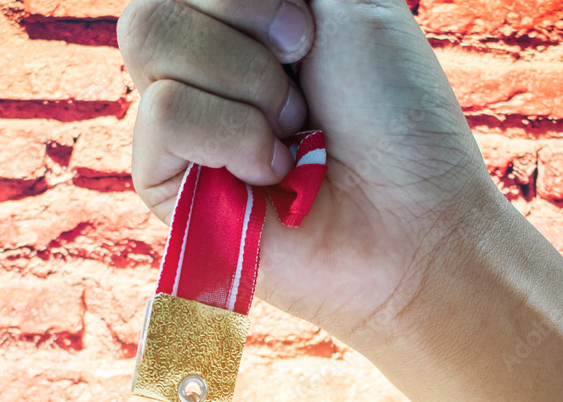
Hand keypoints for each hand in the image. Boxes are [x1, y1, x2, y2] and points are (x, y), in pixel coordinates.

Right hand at [118, 0, 501, 347]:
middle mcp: (195, 73)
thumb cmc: (393, 116)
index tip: (308, 35)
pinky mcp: (163, 184)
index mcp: (233, 27)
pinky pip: (162, 115)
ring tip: (290, 138)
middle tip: (301, 90)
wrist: (411, 219)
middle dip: (246, 35)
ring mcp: (174, 129)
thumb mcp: (350, 5)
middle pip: (151, 10)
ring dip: (247, 87)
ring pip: (151, 47)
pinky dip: (231, 135)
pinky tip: (269, 173)